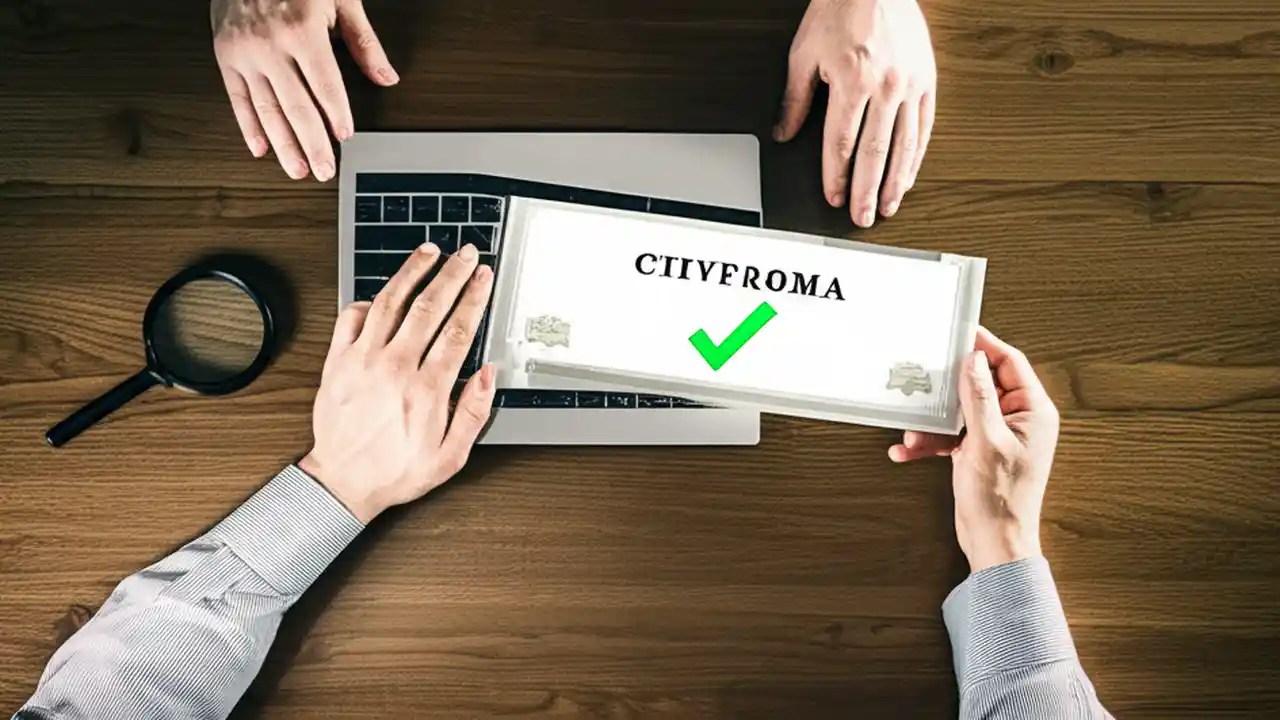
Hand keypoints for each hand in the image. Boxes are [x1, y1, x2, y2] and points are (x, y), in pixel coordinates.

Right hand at [211, 0, 398, 180]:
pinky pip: (237, 98)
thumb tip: (387, 77)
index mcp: (302, 31)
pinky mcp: (225, 54)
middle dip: (312, 144)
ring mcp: (245, 52)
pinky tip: (261, 148)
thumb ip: (363, 42)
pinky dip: (248, 126)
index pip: (326, 87)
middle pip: (297, 107)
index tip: (345, 137)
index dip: (337, 116)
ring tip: (297, 169)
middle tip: (324, 170)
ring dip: (283, 145)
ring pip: (267, 109)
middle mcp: (270, 45)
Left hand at [299, 243, 494, 522]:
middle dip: (452, 274)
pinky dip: (369, 299)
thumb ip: (474, 413)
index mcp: (426, 390)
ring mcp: (363, 361)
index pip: (457, 330)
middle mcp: (394, 369)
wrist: (343, 482)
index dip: (474, 298)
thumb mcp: (450, 456)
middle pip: (429, 307)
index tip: (484, 278)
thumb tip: (488, 375)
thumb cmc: (395, 471)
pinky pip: (352, 316)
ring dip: (412, 272)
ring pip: (390, 302)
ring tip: (429, 251)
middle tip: (467, 255)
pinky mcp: (338, 361)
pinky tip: (385, 292)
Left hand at [774, 0, 936, 227]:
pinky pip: (924, 127)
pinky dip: (916, 156)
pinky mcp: (927, 80)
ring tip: (886, 207)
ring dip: (894, 182)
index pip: (841, 143)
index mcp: (852, 82)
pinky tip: (908, 176)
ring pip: (904, 145)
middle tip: (861, 217)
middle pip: (874, 152)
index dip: (836, 175)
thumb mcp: (804, 53)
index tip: (834, 197)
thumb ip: (795, 99)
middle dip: (865, 190)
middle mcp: (884, 87)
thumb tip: (784, 133)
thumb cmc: (839, 10)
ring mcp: (910, 85)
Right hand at [888, 328, 1059, 572]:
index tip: (958, 333)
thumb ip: (979, 398)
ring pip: (960, 410)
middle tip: (925, 380)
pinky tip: (908, 449)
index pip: (1009, 364)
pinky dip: (930, 440)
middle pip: (980, 384)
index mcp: (1033, 412)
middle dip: (948, 390)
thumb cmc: (1001, 499)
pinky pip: (950, 434)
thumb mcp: (986, 442)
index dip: (984, 346)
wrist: (994, 543)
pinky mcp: (978, 450)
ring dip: (933, 421)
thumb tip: (974, 360)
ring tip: (913, 431)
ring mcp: (997, 435)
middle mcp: (1018, 419)